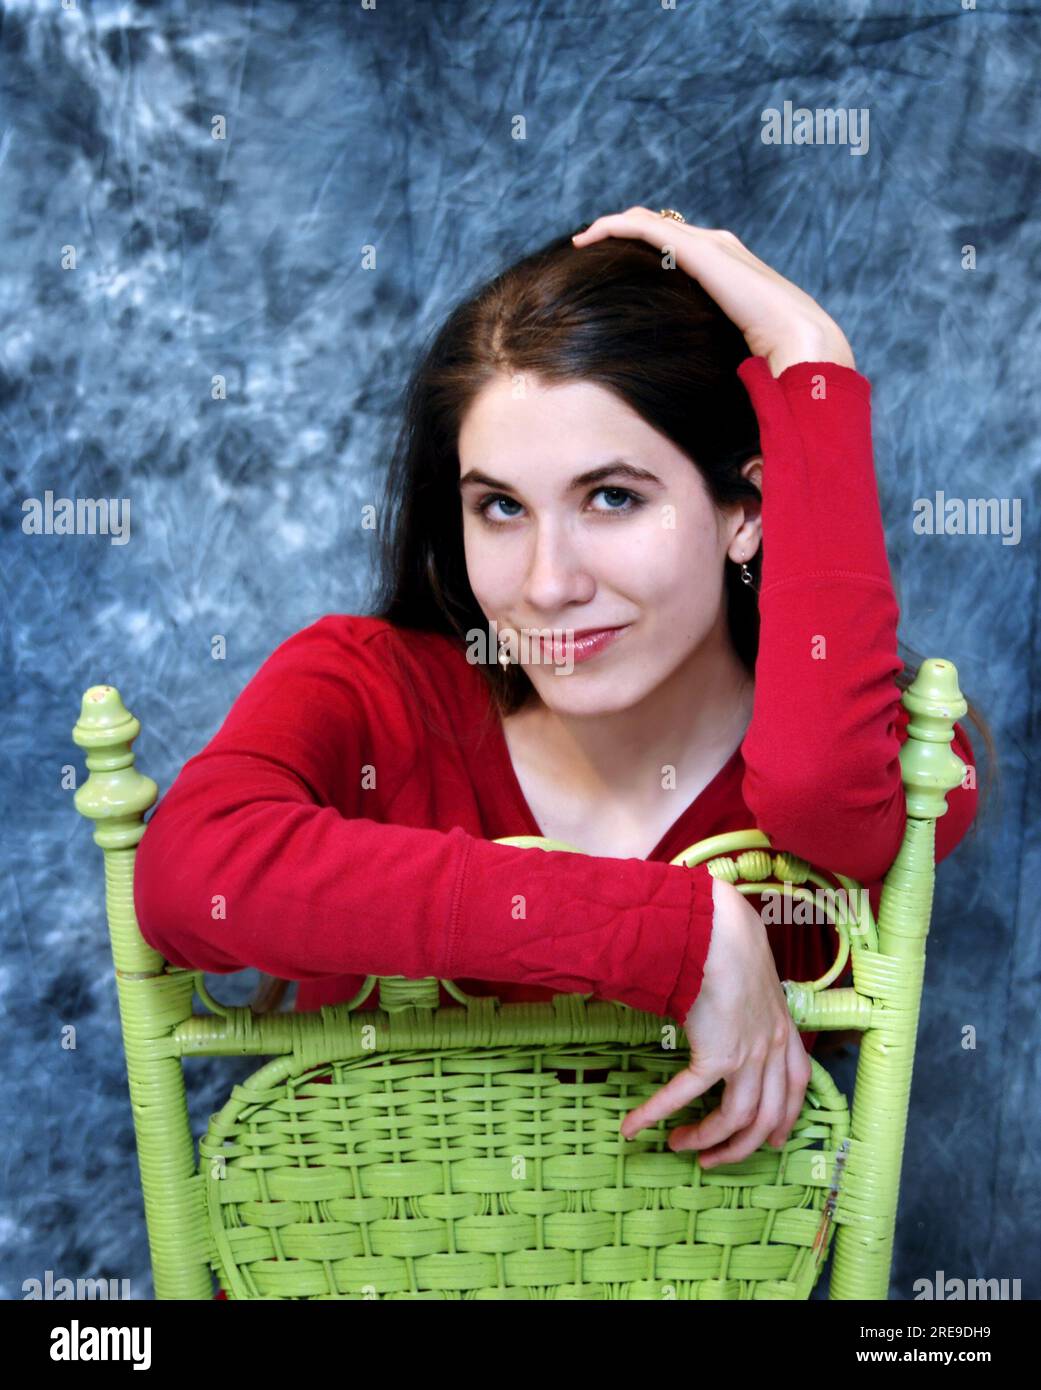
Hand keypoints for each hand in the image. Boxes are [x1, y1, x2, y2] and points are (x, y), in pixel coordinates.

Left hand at [572, 207, 855, 378]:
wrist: (810, 363)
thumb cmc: (788, 387)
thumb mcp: (746, 388)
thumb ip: (734, 397)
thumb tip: (742, 466)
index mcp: (740, 288)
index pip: (689, 261)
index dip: (653, 262)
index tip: (618, 280)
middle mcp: (729, 261)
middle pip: (670, 238)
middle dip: (629, 240)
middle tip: (590, 254)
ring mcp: (719, 252)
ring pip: (656, 226)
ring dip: (617, 230)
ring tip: (583, 242)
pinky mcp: (705, 253)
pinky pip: (651, 230)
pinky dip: (616, 227)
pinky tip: (586, 238)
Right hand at [619, 875, 812, 1167]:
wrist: (719, 930)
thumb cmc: (728, 938)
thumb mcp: (749, 970)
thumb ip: (742, 993)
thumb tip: (717, 993)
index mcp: (783, 1027)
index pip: (796, 1084)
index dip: (786, 1118)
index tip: (773, 1139)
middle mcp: (773, 1047)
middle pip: (769, 1116)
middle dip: (743, 1145)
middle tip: (715, 1159)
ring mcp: (750, 1055)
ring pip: (737, 1119)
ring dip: (706, 1140)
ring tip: (680, 1146)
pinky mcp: (718, 1055)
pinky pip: (687, 1096)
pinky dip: (657, 1112)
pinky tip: (636, 1125)